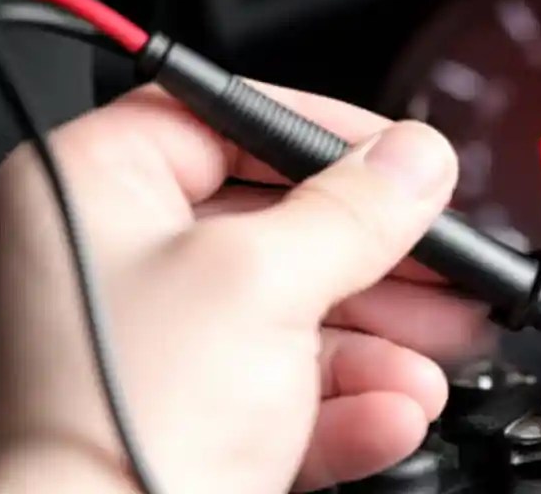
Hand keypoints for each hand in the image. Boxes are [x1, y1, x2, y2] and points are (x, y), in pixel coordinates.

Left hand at [0, 83, 496, 492]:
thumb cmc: (124, 423)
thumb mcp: (265, 282)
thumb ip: (354, 210)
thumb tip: (414, 157)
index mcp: (93, 192)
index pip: (223, 118)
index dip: (325, 135)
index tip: (398, 159)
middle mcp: (115, 263)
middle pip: (281, 227)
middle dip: (381, 260)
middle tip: (447, 260)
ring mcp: (155, 347)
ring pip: (295, 316)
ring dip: (383, 341)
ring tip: (443, 346)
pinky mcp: (187, 419)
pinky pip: (286, 391)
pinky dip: (350, 403)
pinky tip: (393, 414)